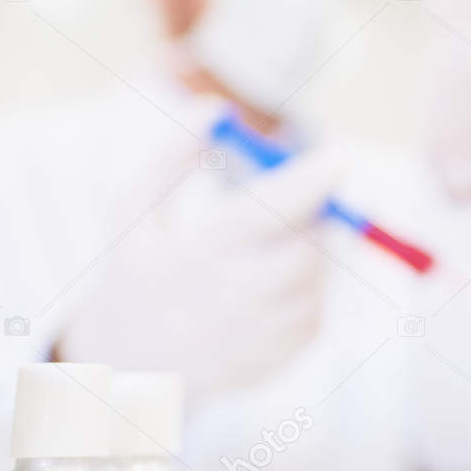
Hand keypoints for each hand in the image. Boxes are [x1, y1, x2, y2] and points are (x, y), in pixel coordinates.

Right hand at [60, 151, 340, 397]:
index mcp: (195, 255)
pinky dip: (305, 293)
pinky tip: (267, 291)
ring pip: (317, 283)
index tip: (341, 155)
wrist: (128, 363)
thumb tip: (218, 107)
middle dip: (324, 219)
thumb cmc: (136, 270)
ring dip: (313, 255)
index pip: (269, 212)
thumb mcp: (133, 211)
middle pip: (310, 252)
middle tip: (319, 200)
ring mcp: (256, 336)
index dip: (312, 181)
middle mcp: (230, 300)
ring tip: (272, 250)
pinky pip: (315, 314)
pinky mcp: (276, 361)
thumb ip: (173, 157)